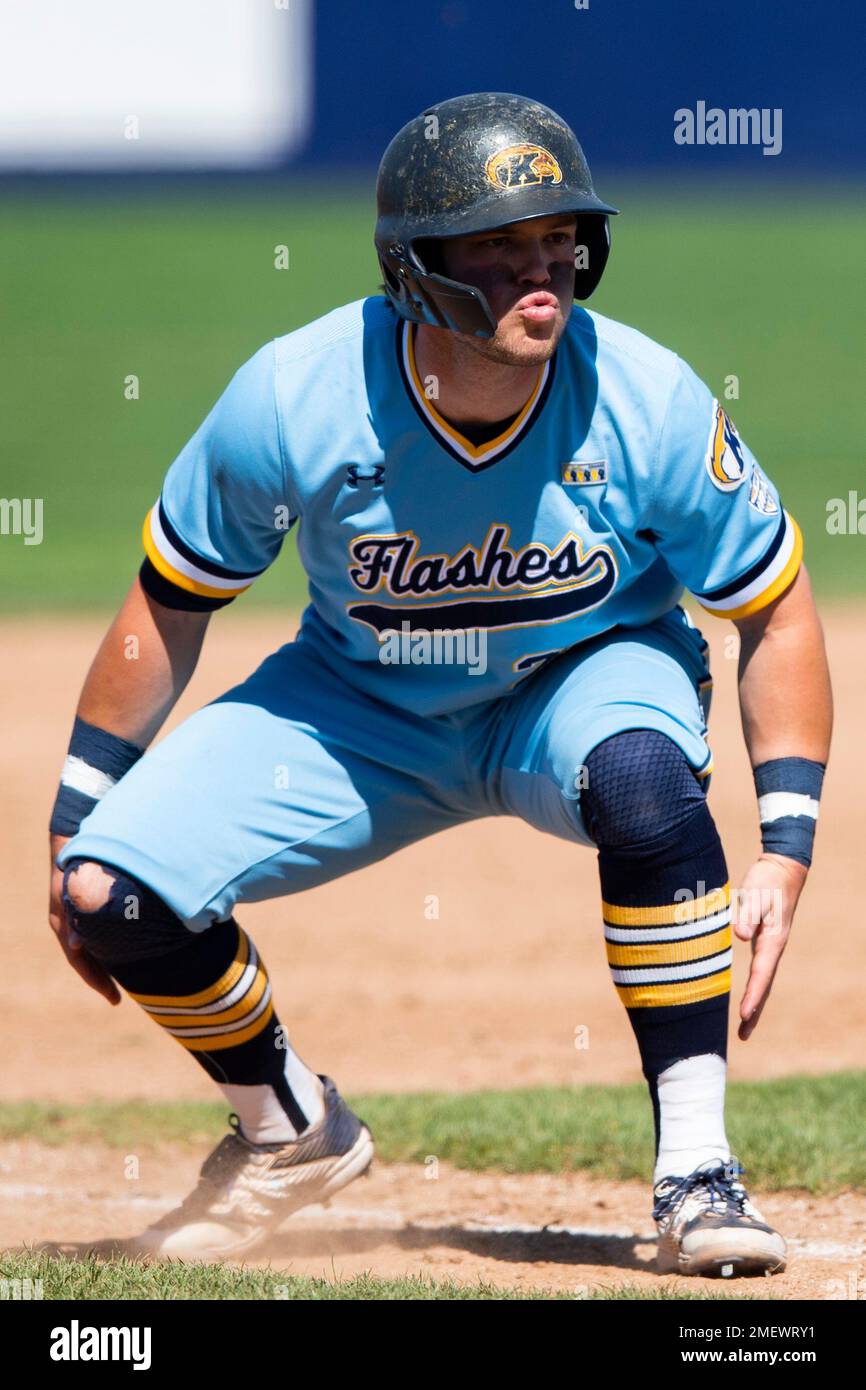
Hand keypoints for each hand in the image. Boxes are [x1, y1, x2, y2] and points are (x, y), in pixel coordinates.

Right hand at [48, 835, 120, 1005]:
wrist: (74, 840)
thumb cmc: (80, 863)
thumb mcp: (76, 889)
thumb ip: (78, 915)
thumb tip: (74, 945)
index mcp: (62, 922)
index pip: (78, 961)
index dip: (96, 981)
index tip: (113, 999)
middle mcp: (64, 923)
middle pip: (82, 959)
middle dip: (99, 979)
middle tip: (116, 998)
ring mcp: (70, 917)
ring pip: (85, 949)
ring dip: (101, 965)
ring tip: (117, 982)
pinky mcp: (78, 910)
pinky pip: (89, 937)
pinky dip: (101, 949)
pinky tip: (116, 953)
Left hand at [732, 853, 806, 1040]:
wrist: (781, 870)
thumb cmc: (766, 880)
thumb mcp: (755, 893)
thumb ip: (748, 914)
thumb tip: (741, 936)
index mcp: (772, 940)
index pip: (761, 974)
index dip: (752, 996)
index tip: (743, 1015)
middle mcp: (772, 948)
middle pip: (764, 986)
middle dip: (755, 1012)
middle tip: (743, 1036)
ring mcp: (770, 947)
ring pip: (763, 982)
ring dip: (755, 1005)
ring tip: (744, 1028)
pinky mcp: (764, 942)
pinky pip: (760, 973)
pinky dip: (754, 990)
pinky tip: (747, 1000)